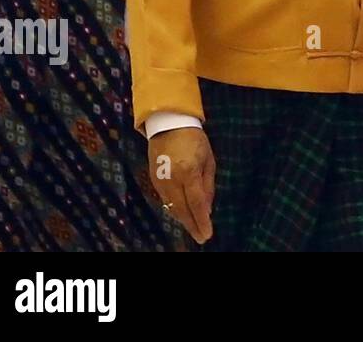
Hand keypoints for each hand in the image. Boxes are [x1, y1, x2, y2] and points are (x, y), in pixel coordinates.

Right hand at [148, 127, 215, 243]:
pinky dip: (174, 210)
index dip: (202, 220)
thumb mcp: (208, 159)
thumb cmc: (195, 140)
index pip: (196, 203)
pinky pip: (165, 200)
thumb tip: (207, 208)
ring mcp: (160, 181)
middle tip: (201, 238)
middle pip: (182, 209)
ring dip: (183, 220)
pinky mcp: (153, 180)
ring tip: (194, 229)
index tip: (207, 234)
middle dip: (192, 225)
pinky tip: (182, 216)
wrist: (168, 125)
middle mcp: (172, 180)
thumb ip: (208, 185)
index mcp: (188, 172)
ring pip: (172, 207)